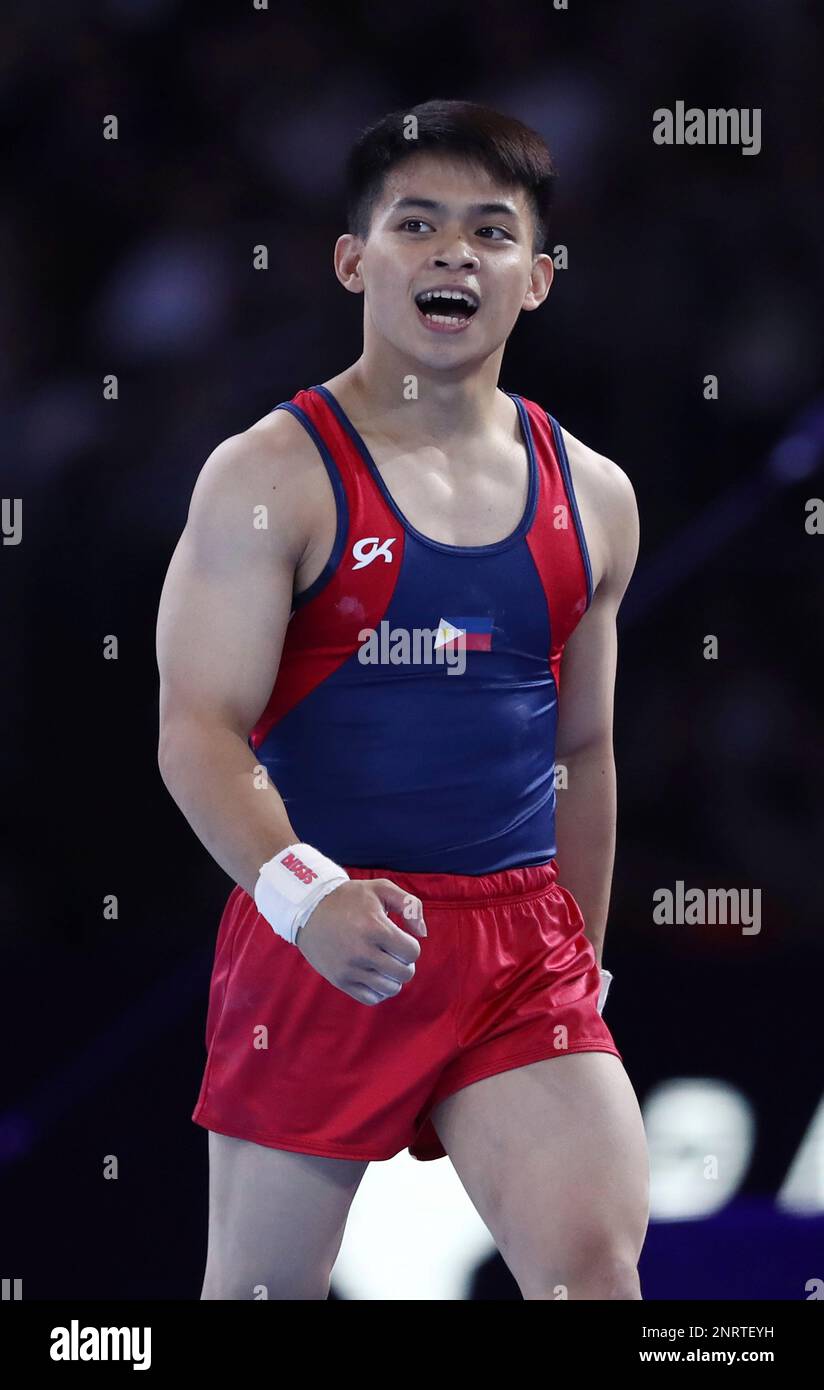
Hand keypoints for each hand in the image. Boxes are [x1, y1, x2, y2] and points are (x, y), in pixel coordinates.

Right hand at [295, 878, 426, 1004]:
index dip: (411, 946)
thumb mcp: (381, 888)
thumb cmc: (349, 898)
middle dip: (405, 963)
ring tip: (385, 964)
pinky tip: (374, 975)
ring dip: (393, 978)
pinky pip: (371, 998)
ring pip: (389, 989)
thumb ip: (410, 905)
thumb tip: (422, 933)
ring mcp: (349, 968)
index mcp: (374, 927)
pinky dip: (379, 991)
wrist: (308, 908)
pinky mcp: (339, 980)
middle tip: (394, 952)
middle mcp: (362, 951)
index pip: (411, 952)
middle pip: (404, 973)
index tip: (400, 939)